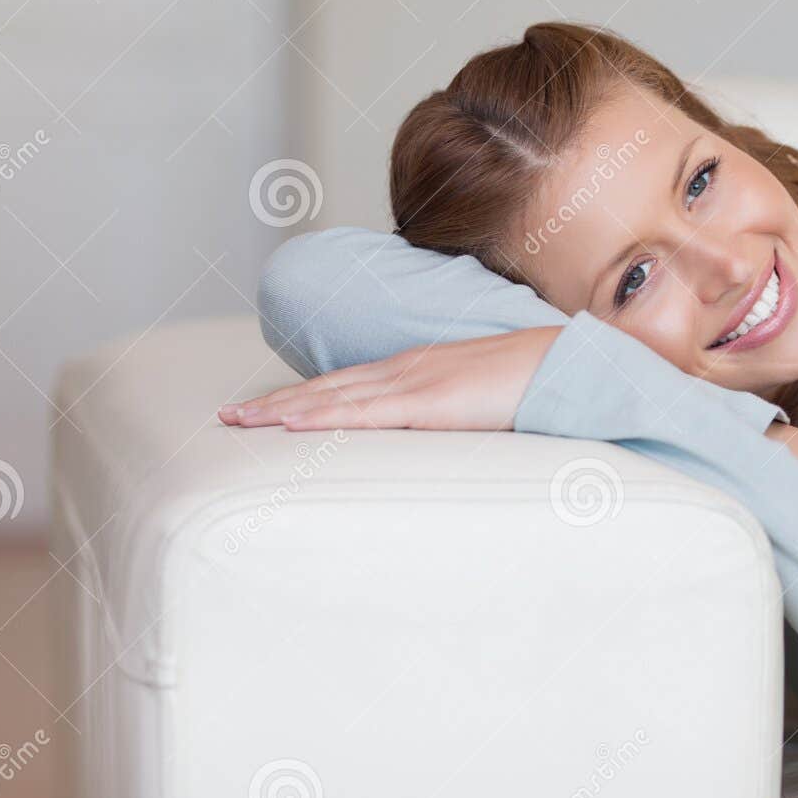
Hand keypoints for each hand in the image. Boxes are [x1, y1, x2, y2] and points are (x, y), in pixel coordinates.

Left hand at [219, 327, 563, 432]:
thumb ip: (463, 413)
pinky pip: (360, 412)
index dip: (309, 395)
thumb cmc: (538, 384)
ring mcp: (413, 382)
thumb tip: (454, 432)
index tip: (271, 408)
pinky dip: (318, 416)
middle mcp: (407, 369)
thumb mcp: (487, 401)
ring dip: (282, 409)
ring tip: (239, 421)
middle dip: (277, 401)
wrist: (567, 364)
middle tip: (229, 417)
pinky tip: (287, 423)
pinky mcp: (424, 401)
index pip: (351, 384)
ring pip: (332, 397)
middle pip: (328, 387)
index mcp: (422, 369)